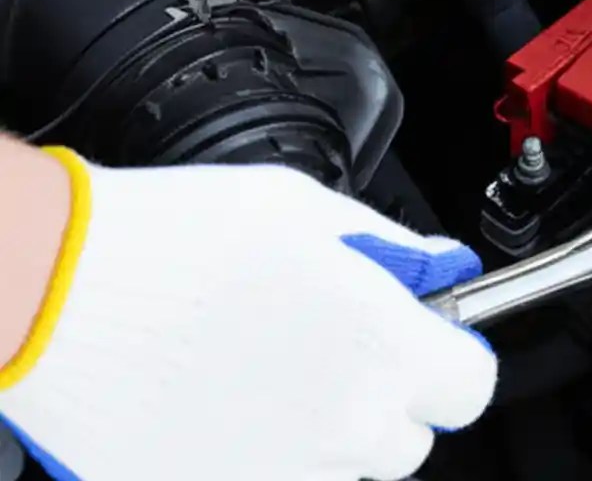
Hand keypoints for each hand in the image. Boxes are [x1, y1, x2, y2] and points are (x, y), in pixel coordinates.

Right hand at [0, 152, 495, 480]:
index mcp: (381, 346)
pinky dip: (263, 458)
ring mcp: (281, 476)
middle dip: (384, 396)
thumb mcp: (303, 209)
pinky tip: (220, 405)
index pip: (469, 385)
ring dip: (324, 432)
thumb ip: (392, 249)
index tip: (427, 339)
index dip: (450, 356)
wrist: (49, 290)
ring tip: (260, 371)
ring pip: (341, 469)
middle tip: (329, 345)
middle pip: (408, 438)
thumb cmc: (169, 241)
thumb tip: (436, 269)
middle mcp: (343, 424)